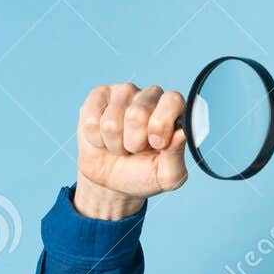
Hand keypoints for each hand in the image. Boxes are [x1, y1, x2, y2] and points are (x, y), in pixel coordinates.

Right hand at [72, 83, 187, 218]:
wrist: (113, 180)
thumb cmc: (145, 173)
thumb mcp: (167, 175)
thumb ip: (176, 155)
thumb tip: (181, 133)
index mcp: (173, 109)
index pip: (172, 101)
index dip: (161, 126)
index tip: (157, 145)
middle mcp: (150, 95)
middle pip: (137, 114)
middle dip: (134, 142)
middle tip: (136, 149)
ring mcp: (123, 92)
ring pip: (111, 122)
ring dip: (115, 143)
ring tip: (121, 145)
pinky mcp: (99, 96)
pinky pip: (92, 121)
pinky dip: (96, 139)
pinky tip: (103, 138)